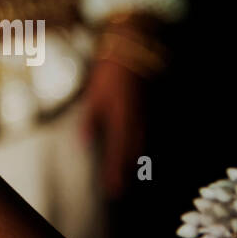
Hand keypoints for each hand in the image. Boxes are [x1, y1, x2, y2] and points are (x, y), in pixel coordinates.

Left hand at [80, 56, 145, 198]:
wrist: (134, 48)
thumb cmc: (110, 71)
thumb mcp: (94, 93)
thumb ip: (90, 119)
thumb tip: (82, 143)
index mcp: (120, 116)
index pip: (116, 150)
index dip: (114, 171)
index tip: (112, 189)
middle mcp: (136, 118)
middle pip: (131, 151)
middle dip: (124, 171)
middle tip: (118, 188)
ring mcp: (148, 113)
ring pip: (141, 143)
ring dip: (133, 161)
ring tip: (127, 176)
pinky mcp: (154, 107)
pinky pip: (150, 132)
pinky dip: (143, 145)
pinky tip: (141, 154)